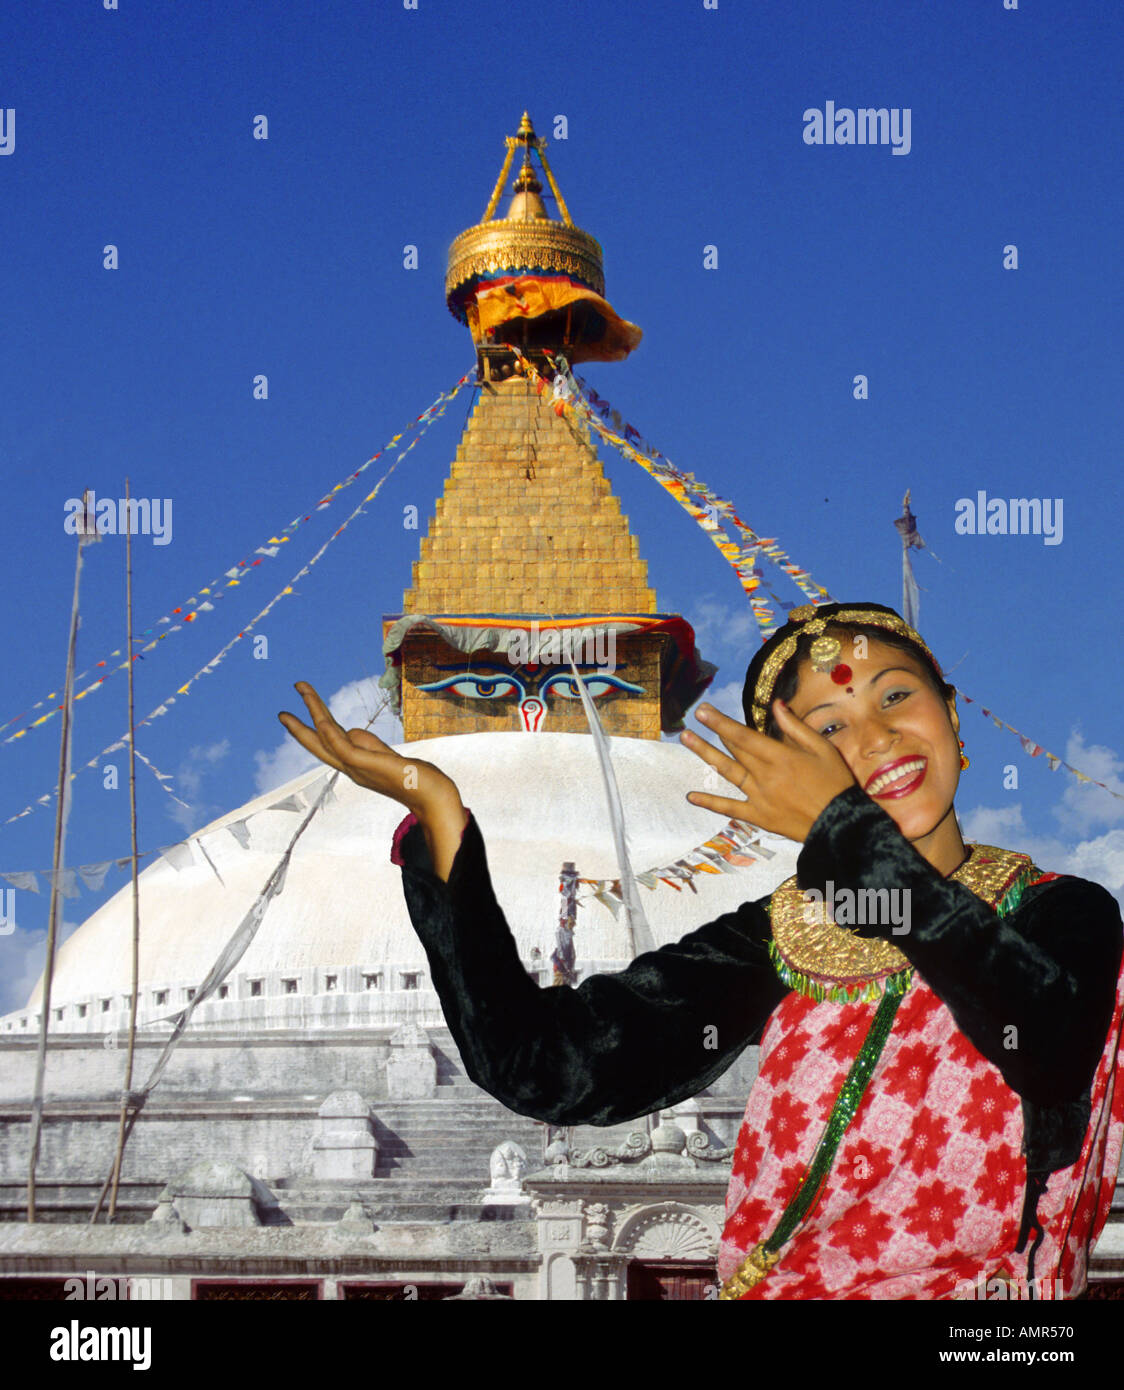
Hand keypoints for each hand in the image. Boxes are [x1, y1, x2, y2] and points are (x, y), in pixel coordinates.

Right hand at [278, 682, 462, 820]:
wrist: (432, 796)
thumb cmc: (414, 777)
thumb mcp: (386, 755)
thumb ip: (367, 743)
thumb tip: (349, 731)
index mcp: (354, 765)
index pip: (328, 745)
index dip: (310, 731)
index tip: (294, 717)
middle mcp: (350, 768)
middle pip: (319, 743)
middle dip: (298, 727)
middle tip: (280, 711)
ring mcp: (357, 767)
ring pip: (326, 736)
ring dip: (313, 710)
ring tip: (302, 688)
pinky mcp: (367, 765)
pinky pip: (343, 747)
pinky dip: (329, 733)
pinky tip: (321, 720)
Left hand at [679, 699, 854, 842]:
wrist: (840, 823)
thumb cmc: (836, 783)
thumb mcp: (822, 748)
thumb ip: (796, 727)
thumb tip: (777, 704)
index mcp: (781, 757)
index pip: (744, 736)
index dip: (722, 722)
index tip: (704, 710)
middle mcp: (765, 775)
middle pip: (733, 750)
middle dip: (712, 732)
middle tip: (693, 719)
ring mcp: (758, 797)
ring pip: (727, 772)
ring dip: (705, 755)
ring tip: (686, 739)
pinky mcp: (758, 816)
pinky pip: (730, 808)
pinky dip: (710, 802)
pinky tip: (691, 796)